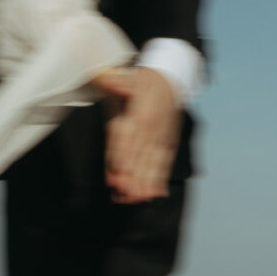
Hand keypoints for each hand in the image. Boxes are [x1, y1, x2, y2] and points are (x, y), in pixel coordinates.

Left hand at [93, 66, 180, 204]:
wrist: (171, 77)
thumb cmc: (143, 81)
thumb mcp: (127, 77)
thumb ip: (116, 82)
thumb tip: (104, 77)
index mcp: (140, 112)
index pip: (128, 138)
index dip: (121, 156)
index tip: (115, 174)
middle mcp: (152, 127)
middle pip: (140, 155)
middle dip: (132, 176)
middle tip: (124, 195)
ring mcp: (162, 136)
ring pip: (153, 162)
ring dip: (146, 182)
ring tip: (139, 199)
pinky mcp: (169, 141)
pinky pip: (165, 161)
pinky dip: (161, 177)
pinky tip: (157, 192)